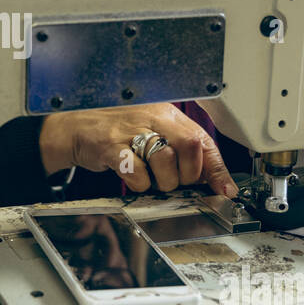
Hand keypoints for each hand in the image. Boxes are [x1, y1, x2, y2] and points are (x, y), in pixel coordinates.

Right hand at [39, 103, 237, 196]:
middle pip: (190, 146)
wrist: (78, 127)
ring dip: (163, 181)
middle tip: (175, 181)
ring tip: (152, 179)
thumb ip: (181, 150)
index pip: (202, 140)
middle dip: (188, 175)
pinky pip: (136, 171)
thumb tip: (210, 178)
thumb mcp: (154, 132)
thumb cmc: (119, 132)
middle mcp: (152, 118)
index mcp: (167, 114)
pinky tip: (134, 178)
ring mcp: (131, 131)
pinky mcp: (111, 146)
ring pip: (165, 161)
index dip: (217, 169)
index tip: (226, 190)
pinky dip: (139, 183)